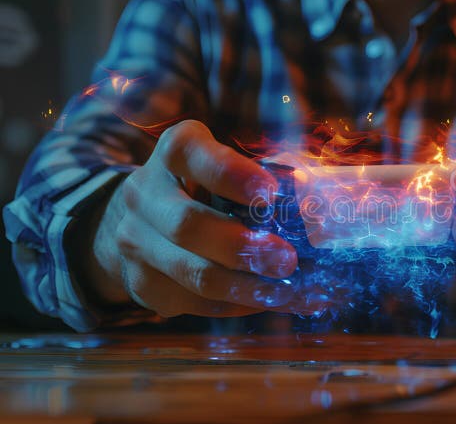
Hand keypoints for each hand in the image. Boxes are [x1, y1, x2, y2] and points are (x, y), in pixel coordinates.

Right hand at [83, 120, 320, 317]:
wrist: (140, 219)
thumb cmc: (204, 186)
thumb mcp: (223, 164)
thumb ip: (260, 176)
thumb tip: (318, 202)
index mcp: (174, 152)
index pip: (194, 156)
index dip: (232, 175)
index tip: (271, 193)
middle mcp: (144, 195)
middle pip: (189, 226)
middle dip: (243, 248)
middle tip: (287, 260)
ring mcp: (135, 243)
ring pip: (194, 274)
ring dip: (247, 288)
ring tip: (290, 294)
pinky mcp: (142, 284)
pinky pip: (195, 303)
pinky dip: (238, 306)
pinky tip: (270, 302)